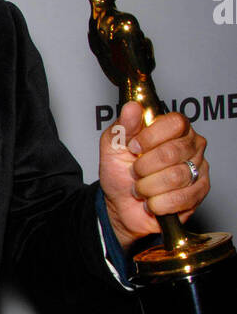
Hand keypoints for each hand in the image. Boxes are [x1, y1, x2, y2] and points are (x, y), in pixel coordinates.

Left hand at [99, 101, 209, 250]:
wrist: (121, 206)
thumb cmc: (119, 173)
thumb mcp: (113, 147)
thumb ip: (123, 127)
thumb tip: (132, 107)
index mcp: (172, 128)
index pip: (175, 123)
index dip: (151, 137)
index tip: (133, 147)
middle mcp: (190, 145)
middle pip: (173, 152)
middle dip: (145, 167)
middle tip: (135, 172)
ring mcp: (198, 167)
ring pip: (176, 177)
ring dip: (149, 187)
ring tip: (141, 188)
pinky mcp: (200, 191)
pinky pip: (181, 198)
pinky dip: (158, 203)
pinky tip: (152, 201)